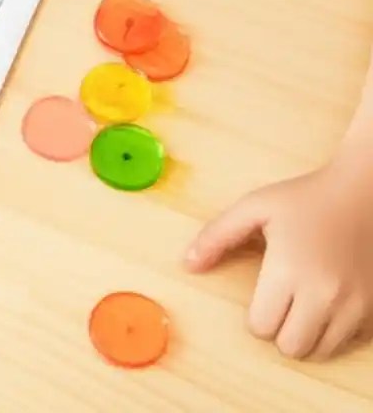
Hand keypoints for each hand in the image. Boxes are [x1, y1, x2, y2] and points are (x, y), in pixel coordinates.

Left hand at [184, 158, 372, 359]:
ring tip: (304, 306)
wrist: (364, 193)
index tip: (262, 295)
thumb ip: (217, 236)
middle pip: (291, 346)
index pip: (262, 327)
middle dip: (279, 330)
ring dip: (307, 335)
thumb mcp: (254, 207)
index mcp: (289, 270)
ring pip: (321, 351)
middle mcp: (325, 293)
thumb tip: (188, 265)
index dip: (255, 316)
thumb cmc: (304, 199)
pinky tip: (330, 306)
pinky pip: (349, 342)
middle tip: (281, 304)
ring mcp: (355, 303)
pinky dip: (336, 332)